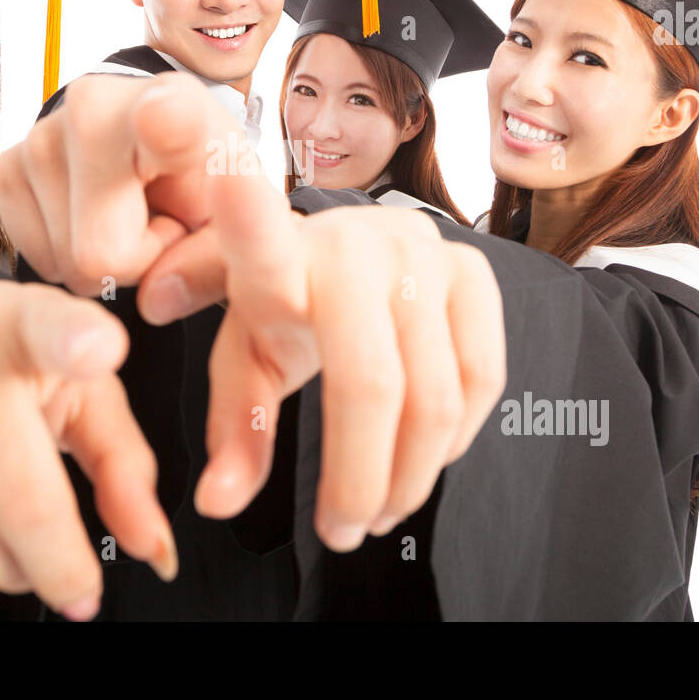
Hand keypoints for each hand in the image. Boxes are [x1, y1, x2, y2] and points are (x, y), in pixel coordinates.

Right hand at [0, 72, 264, 295]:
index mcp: (179, 106)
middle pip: (100, 251)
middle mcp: (96, 104)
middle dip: (135, 260)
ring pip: (66, 260)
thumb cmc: (212, 191)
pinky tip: (96, 218)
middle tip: (162, 223)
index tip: (163, 115)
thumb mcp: (246, 234)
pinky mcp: (7, 166)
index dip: (165, 124)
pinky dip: (69, 251)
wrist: (166, 161)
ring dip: (105, 255)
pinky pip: (32, 254)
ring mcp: (41, 134)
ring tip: (133, 213)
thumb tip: (156, 299)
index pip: (167, 117)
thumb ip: (213, 267)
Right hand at [0, 279, 176, 620]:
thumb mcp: (91, 397)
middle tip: (82, 594)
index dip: (76, 340)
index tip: (104, 349)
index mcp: (29, 321)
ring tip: (30, 573)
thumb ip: (125, 469)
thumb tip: (154, 553)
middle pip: (14, 489)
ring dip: (5, 572)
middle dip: (57, 564)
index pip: (52, 328)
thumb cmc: (30, 368)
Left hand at [139, 180, 506, 552]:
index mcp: (279, 256)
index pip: (256, 231)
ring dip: (409, 477)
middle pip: (371, 384)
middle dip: (359, 479)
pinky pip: (482, 379)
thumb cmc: (286, 309)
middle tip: (343, 532)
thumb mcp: (246, 359)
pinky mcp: (474, 271)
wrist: (354, 261)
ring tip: (378, 514)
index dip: (240, 203)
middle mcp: (355, 243)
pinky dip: (453, 442)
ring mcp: (423, 251)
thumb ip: (234, 430)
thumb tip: (216, 504)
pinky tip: (421, 462)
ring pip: (436, 397)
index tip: (224, 166)